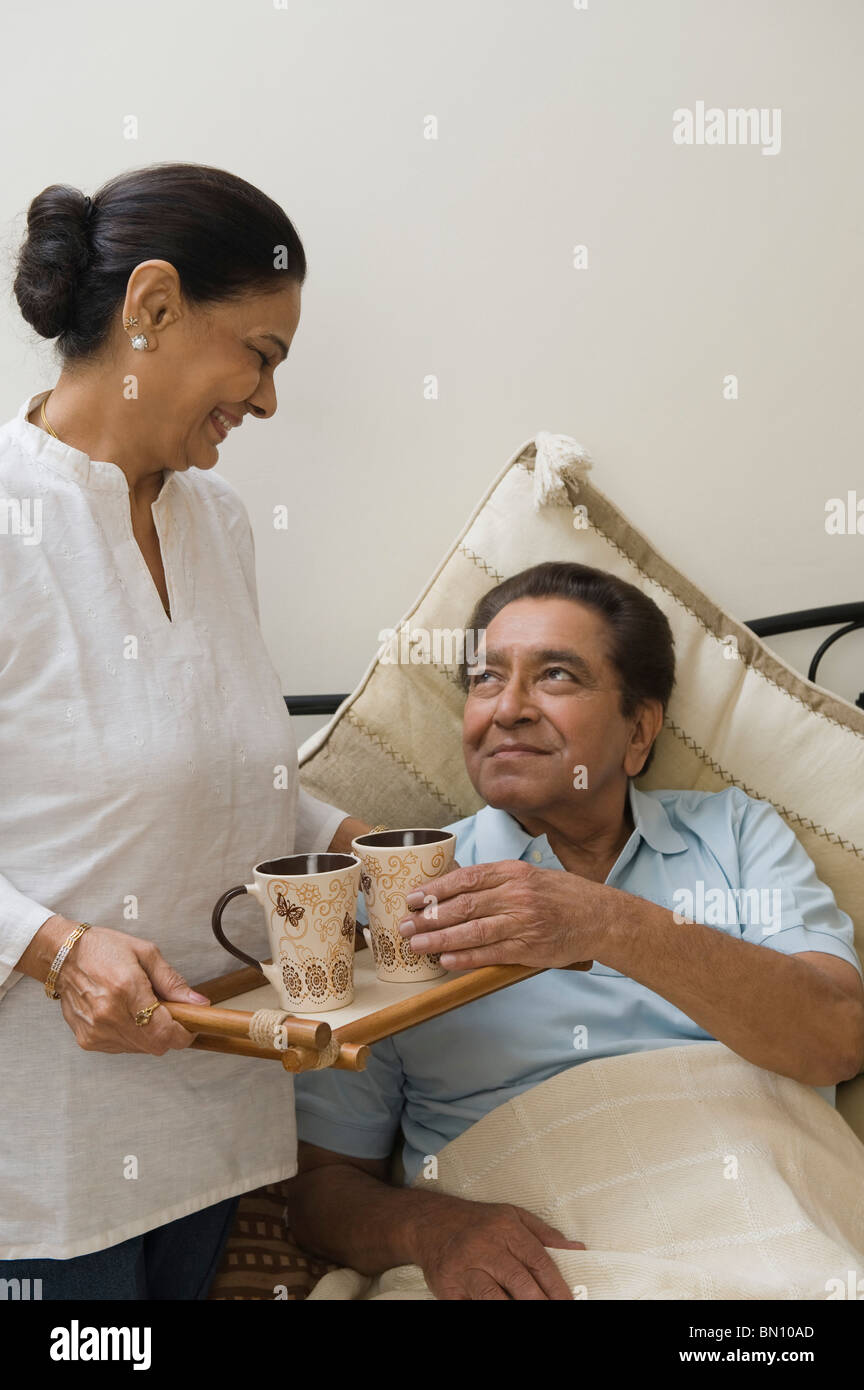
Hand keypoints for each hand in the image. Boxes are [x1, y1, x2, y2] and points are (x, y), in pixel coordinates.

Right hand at [25, 917, 208, 1054]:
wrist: (63, 957)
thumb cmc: (104, 949)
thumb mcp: (145, 953)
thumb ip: (172, 981)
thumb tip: (198, 1002)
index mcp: (127, 989)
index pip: (165, 1032)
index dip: (184, 1035)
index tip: (191, 1026)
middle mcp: (109, 1014)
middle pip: (155, 1045)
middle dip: (169, 1034)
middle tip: (168, 1013)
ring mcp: (96, 1030)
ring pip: (140, 1049)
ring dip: (149, 1034)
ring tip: (140, 1008)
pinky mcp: (87, 1039)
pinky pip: (121, 1047)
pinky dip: (131, 1036)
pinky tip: (124, 1014)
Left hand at [398, 859, 608, 969]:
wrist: (601, 917)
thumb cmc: (562, 895)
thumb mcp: (529, 875)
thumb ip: (496, 881)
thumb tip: (453, 887)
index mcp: (513, 872)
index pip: (465, 878)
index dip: (435, 889)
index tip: (412, 897)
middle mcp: (516, 894)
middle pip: (463, 905)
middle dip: (428, 916)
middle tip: (404, 924)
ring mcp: (523, 922)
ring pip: (472, 931)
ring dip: (439, 939)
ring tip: (416, 944)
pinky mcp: (529, 948)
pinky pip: (490, 953)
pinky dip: (465, 958)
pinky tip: (446, 961)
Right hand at [411, 1196, 584, 1299]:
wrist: (429, 1222)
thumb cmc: (478, 1222)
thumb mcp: (512, 1216)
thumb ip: (545, 1234)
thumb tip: (577, 1250)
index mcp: (505, 1228)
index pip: (537, 1260)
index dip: (556, 1285)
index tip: (569, 1302)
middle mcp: (485, 1247)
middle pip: (518, 1280)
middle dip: (539, 1301)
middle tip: (554, 1310)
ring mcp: (464, 1268)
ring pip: (492, 1296)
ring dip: (512, 1308)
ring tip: (530, 1315)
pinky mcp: (448, 1286)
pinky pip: (469, 1304)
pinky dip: (482, 1309)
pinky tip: (498, 1312)